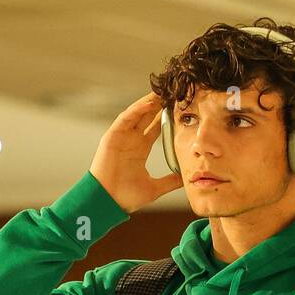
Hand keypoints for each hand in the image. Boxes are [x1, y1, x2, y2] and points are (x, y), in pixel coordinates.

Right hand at [90, 92, 184, 213]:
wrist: (108, 202)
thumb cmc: (126, 197)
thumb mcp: (155, 188)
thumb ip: (170, 181)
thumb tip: (186, 179)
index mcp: (140, 150)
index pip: (155, 128)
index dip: (166, 118)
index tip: (179, 109)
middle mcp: (131, 141)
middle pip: (147, 117)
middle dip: (158, 105)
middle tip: (172, 93)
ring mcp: (121, 137)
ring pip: (136, 114)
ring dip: (148, 103)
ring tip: (162, 92)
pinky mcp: (112, 136)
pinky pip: (125, 119)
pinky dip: (136, 110)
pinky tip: (148, 103)